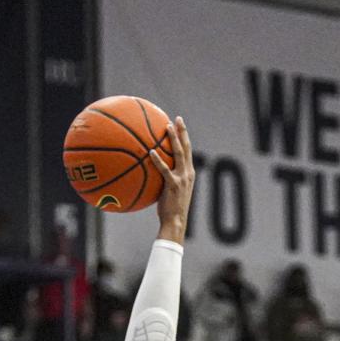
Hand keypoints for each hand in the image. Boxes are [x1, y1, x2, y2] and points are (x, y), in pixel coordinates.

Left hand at [148, 116, 194, 242]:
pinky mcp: (174, 185)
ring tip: (167, 127)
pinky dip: (158, 160)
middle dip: (182, 131)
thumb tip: (150, 171)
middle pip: (187, 147)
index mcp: (189, 173)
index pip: (188, 151)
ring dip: (173, 139)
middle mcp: (188, 173)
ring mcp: (182, 178)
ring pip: (179, 154)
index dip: (184, 137)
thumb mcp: (170, 192)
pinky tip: (151, 151)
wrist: (176, 222)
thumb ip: (165, 179)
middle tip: (177, 118)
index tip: (180, 124)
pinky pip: (165, 169)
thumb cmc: (170, 209)